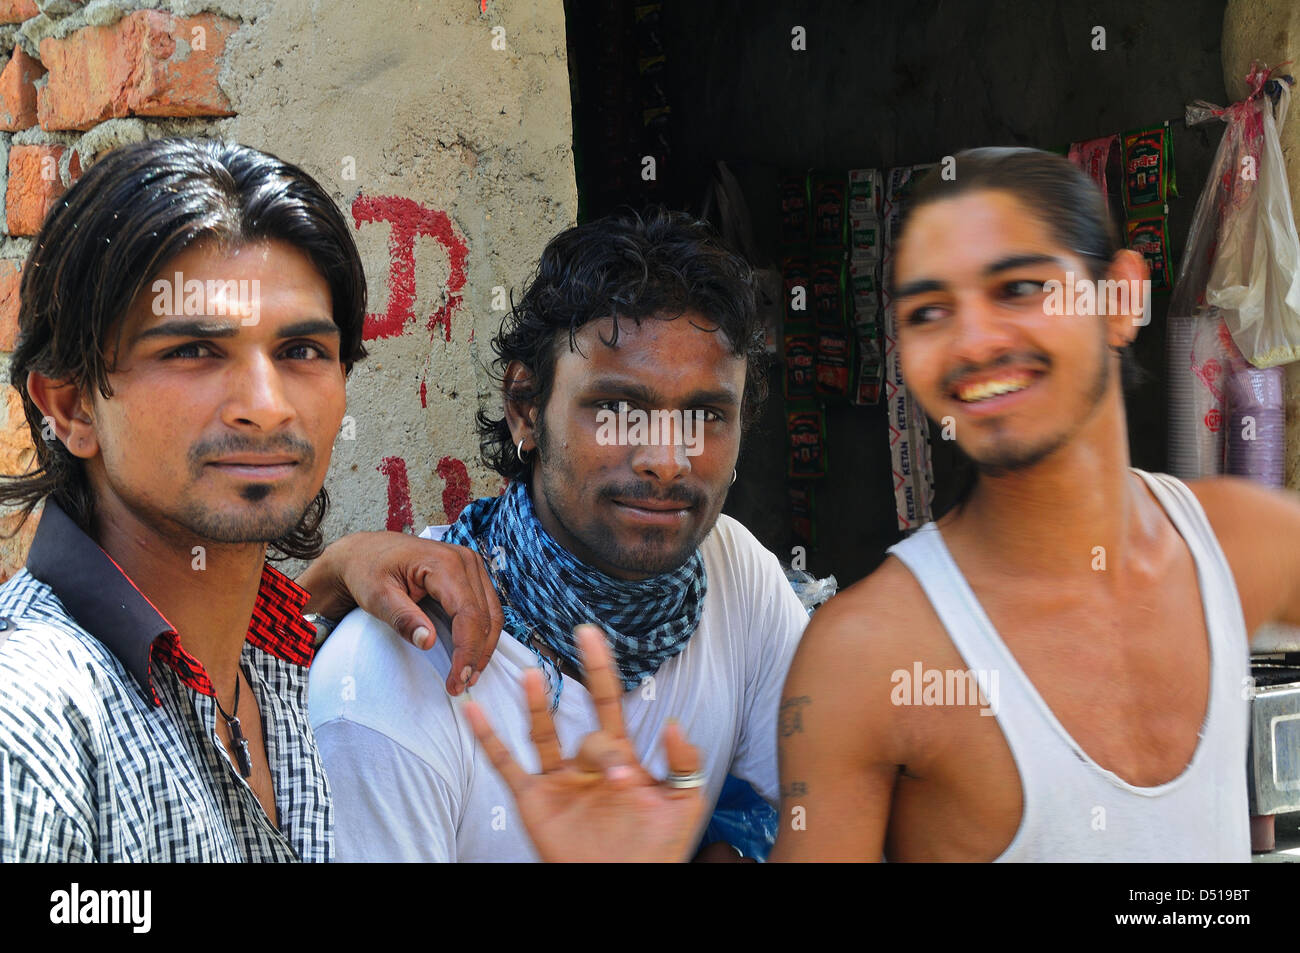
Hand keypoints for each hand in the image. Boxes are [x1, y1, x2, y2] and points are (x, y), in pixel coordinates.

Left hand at [297, 531, 503, 694]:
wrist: (365, 552)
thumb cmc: (368, 571)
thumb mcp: (377, 596)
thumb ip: (403, 618)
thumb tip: (428, 641)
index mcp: (445, 563)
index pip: (469, 614)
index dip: (467, 650)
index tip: (457, 680)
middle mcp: (465, 560)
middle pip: (486, 616)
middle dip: (476, 654)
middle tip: (461, 685)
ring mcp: (471, 565)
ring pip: (493, 613)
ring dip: (484, 647)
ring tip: (468, 675)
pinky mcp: (470, 574)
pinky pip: (487, 607)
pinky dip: (482, 633)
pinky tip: (470, 655)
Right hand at [463, 624, 707, 861]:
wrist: (624, 886)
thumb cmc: (656, 851)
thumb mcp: (683, 804)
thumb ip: (684, 764)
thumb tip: (673, 723)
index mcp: (621, 759)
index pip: (609, 704)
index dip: (601, 669)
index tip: (591, 635)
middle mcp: (587, 765)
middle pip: (588, 728)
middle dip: (594, 712)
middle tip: (605, 713)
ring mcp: (559, 781)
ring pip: (543, 735)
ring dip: (537, 706)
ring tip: (530, 677)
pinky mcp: (534, 801)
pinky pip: (507, 765)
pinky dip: (489, 739)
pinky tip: (474, 711)